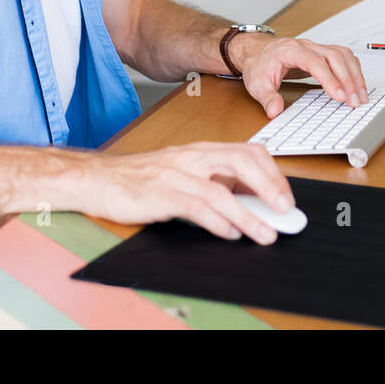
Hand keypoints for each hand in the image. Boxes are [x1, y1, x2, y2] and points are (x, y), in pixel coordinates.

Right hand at [69, 142, 293, 244]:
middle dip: (269, 186)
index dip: (272, 173)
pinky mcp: (160, 195)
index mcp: (201, 150)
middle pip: (241, 161)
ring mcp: (176, 175)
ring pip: (221, 191)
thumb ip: (214, 181)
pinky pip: (196, 207)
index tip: (286, 197)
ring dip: (249, 215)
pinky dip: (218, 222)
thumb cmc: (141, 178)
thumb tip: (253, 200)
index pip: (247, 151)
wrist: (98, 179)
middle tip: (285, 210)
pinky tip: (230, 233)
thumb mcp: (183, 171)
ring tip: (265, 233)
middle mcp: (191, 158)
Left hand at [234, 35, 367, 117]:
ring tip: (361, 96)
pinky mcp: (322, 52)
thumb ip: (267, 98)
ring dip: (354, 75)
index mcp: (290, 51)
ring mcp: (315, 47)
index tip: (340, 96)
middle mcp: (306, 46)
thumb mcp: (257, 84)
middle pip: (334, 57)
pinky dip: (353, 69)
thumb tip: (275, 110)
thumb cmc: (259, 65)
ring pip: (342, 55)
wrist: (257, 51)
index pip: (315, 62)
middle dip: (348, 79)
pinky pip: (343, 56)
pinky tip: (358, 83)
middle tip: (355, 101)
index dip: (330, 79)